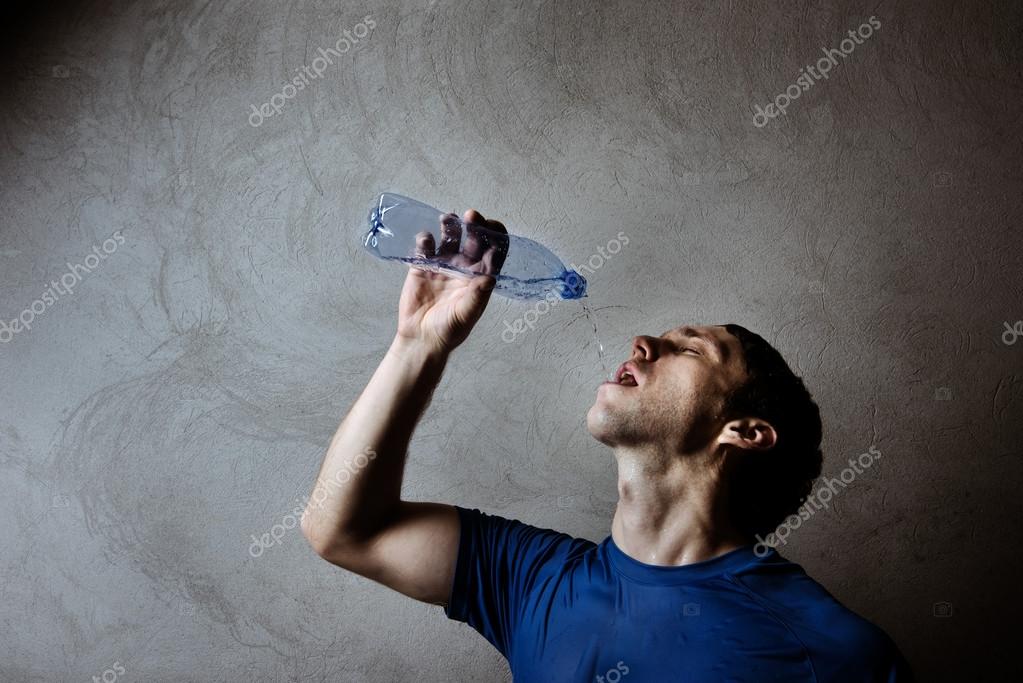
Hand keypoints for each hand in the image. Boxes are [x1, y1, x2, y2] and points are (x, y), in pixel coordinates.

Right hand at [394, 208, 508, 355]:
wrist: (420, 338)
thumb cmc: (449, 330)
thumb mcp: (465, 315)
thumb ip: (476, 296)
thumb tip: (490, 278)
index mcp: (480, 276)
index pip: (494, 251)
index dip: (496, 236)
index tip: (493, 226)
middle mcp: (464, 266)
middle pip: (474, 238)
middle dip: (475, 224)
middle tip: (471, 215)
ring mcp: (444, 263)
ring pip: (450, 236)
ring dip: (451, 225)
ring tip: (448, 218)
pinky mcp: (423, 265)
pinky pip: (425, 246)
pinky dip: (425, 239)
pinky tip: (426, 240)